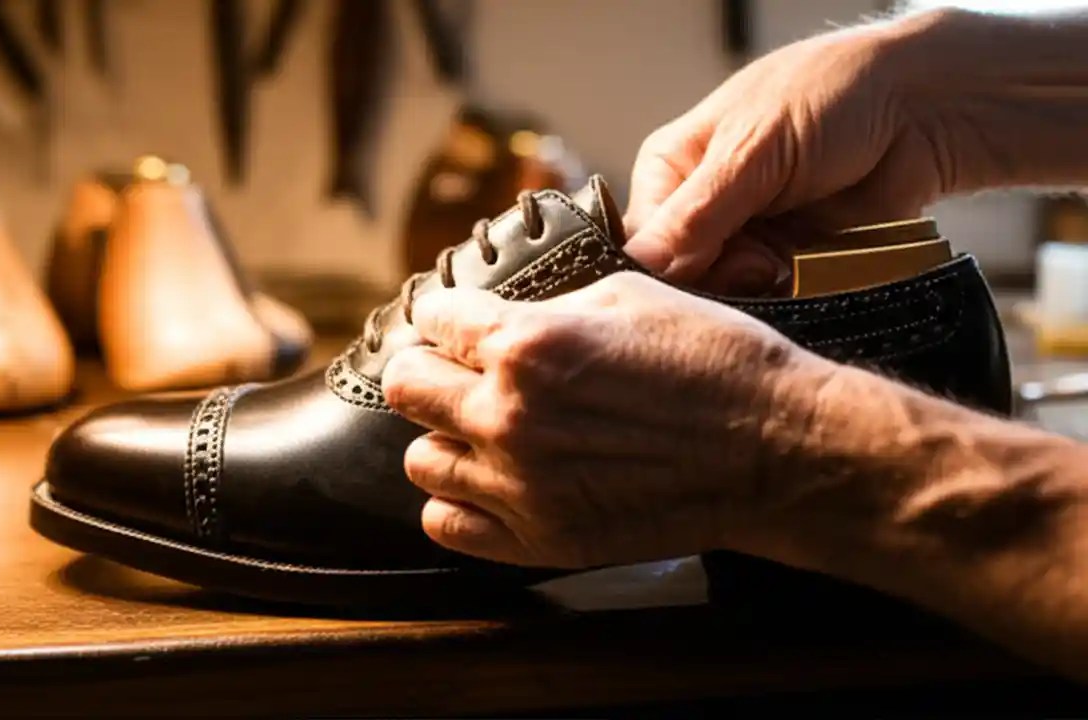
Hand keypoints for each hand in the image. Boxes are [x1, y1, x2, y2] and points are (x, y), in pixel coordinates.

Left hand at [381, 272, 836, 568]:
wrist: (775, 449)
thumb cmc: (713, 362)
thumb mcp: (627, 295)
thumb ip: (544, 306)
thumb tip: (497, 317)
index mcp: (526, 344)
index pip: (433, 319)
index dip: (446, 315)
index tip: (456, 322)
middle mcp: (509, 415)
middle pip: (407, 387)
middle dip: (428, 368)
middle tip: (457, 369)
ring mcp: (520, 485)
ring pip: (420, 460)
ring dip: (444, 437)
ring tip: (482, 429)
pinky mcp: (541, 538)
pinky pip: (447, 524)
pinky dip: (458, 501)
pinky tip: (490, 481)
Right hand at [623, 10, 961, 291]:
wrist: (927, 110)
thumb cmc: (834, 99)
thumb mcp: (752, 151)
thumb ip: (695, 216)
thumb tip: (639, 266)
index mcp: (673, 167)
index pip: (640, 238)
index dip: (666, 264)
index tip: (706, 264)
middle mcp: (703, 206)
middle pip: (680, 276)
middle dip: (715, 280)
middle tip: (757, 264)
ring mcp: (748, 237)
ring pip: (724, 295)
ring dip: (752, 292)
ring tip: (784, 266)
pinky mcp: (789, 264)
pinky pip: (770, 302)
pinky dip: (783, 300)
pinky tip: (799, 281)